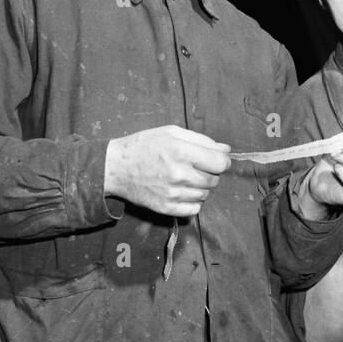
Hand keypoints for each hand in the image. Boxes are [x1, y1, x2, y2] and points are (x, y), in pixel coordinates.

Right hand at [105, 126, 231, 217]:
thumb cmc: (144, 146)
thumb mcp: (171, 133)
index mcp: (181, 151)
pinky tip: (181, 191)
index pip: (220, 163)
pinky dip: (192, 201)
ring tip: (184, 177)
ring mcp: (173, 193)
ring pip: (205, 194)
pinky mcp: (166, 208)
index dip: (222, 161)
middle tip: (194, 167)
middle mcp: (179, 174)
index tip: (216, 160)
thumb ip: (202, 140)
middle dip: (210, 173)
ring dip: (200, 186)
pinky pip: (195, 209)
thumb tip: (226, 150)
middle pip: (214, 179)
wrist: (116, 168)